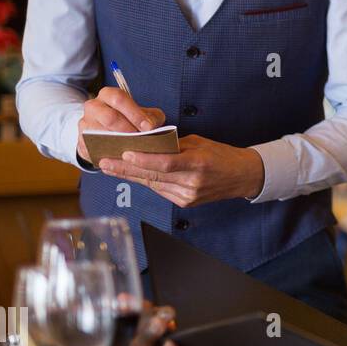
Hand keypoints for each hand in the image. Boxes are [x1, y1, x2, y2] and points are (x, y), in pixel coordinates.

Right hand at [76, 87, 164, 161]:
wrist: (107, 131)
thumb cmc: (129, 120)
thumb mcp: (143, 114)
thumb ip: (151, 117)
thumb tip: (151, 126)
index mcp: (108, 95)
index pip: (119, 98)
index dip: (135, 113)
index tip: (148, 128)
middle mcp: (93, 107)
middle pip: (109, 117)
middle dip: (127, 130)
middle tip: (141, 140)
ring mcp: (85, 125)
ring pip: (100, 135)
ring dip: (119, 144)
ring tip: (134, 151)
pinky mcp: (82, 143)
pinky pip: (95, 150)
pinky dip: (110, 156)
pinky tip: (123, 160)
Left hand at [99, 134, 265, 205]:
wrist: (243, 176)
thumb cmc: (222, 155)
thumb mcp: (199, 143)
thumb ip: (174, 145)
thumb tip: (148, 143)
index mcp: (198, 164)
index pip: (165, 163)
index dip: (143, 160)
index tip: (123, 153)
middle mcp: (192, 183)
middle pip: (153, 176)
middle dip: (126, 169)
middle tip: (104, 162)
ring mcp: (188, 195)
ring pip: (153, 184)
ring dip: (131, 175)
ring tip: (110, 166)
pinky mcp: (185, 202)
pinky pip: (160, 190)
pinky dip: (146, 181)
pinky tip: (131, 174)